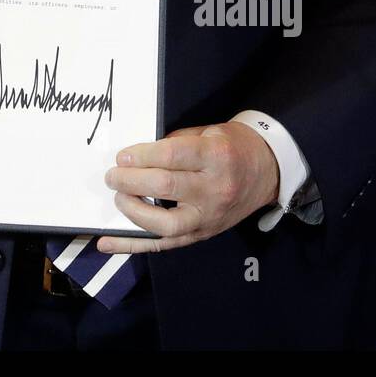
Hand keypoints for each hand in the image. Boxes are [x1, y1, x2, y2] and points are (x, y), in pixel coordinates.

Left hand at [96, 120, 279, 253]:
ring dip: (133, 212)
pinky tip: (108, 242)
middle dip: (130, 181)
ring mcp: (209, 216)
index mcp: (215, 156)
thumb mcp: (207, 132)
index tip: (122, 157)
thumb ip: (174, 143)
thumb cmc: (231, 146)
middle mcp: (213, 188)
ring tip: (119, 198)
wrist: (266, 171)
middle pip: (165, 187)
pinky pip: (165, 244)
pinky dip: (133, 245)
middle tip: (113, 176)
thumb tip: (136, 157)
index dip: (141, 156)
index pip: (171, 157)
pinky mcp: (202, 234)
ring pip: (166, 224)